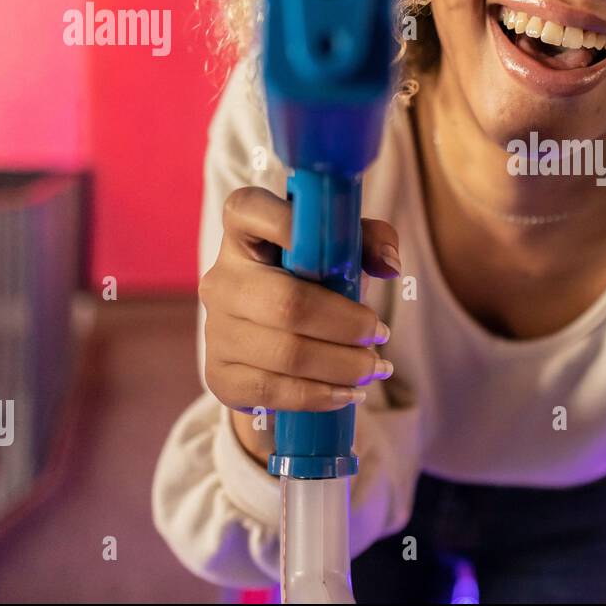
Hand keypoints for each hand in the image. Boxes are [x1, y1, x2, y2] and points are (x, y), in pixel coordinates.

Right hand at [199, 186, 401, 420]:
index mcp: (244, 232)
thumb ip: (369, 241)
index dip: (288, 224)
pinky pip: (274, 391)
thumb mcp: (343, 253)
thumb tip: (389, 266)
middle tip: (380, 333)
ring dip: (343, 365)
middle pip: (287, 303)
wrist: (276, 346)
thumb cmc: (316, 283)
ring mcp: (216, 329)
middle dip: (347, 324)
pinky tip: (349, 392)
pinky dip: (320, 395)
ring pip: (287, 354)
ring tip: (375, 367)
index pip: (249, 210)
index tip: (339, 255)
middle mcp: (221, 278)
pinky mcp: (220, 376)